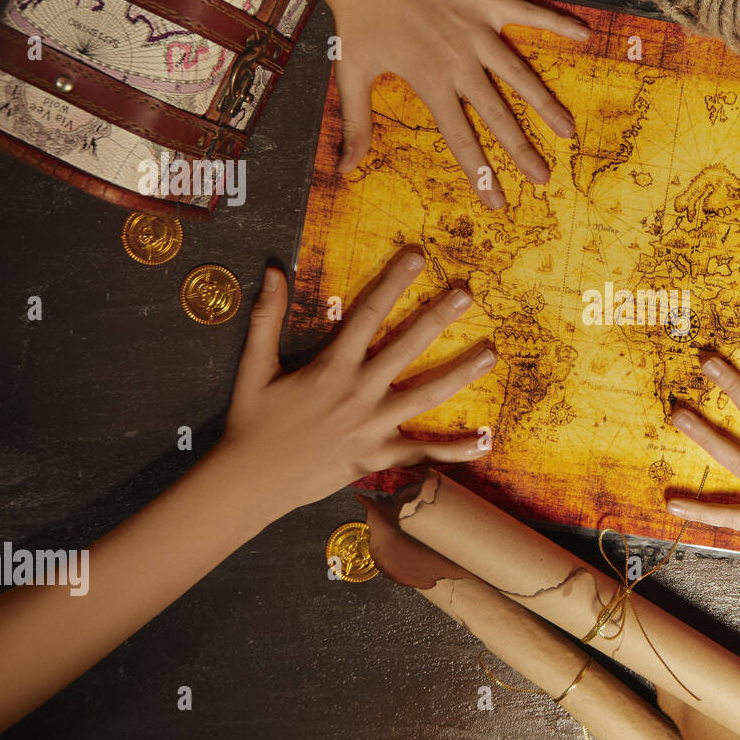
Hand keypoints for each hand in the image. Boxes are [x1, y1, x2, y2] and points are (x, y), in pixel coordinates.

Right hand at [216, 252, 495, 513]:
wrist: (249, 482)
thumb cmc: (252, 423)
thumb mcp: (253, 366)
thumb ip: (266, 318)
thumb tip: (272, 271)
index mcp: (331, 366)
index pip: (368, 314)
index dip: (393, 283)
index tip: (417, 257)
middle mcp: (358, 391)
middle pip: (406, 347)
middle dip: (438, 318)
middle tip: (467, 295)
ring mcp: (371, 426)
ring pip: (425, 395)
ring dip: (460, 374)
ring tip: (490, 354)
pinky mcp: (376, 457)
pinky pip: (421, 453)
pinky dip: (453, 451)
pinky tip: (483, 441)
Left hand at [308, 0, 589, 205]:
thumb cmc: (356, 18)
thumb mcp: (352, 73)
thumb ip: (356, 125)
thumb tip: (344, 170)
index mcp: (429, 81)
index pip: (461, 138)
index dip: (480, 174)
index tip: (497, 203)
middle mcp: (457, 59)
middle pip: (497, 115)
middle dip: (521, 150)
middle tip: (543, 179)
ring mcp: (475, 28)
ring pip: (519, 74)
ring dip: (546, 104)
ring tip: (568, 130)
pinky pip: (527, 13)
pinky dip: (556, 22)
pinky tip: (584, 35)